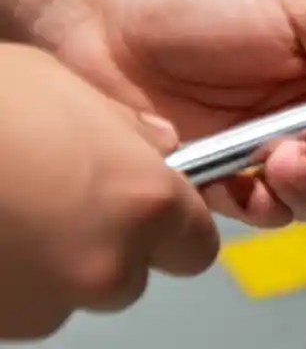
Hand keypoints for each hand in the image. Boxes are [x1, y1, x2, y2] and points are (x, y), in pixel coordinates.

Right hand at [0, 44, 216, 337]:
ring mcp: (43, 303)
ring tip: (10, 210)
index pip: (196, 245)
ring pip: (70, 294)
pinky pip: (17, 306)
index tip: (151, 206)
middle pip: (132, 276)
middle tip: (63, 199)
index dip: (172, 225)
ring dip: (52, 263)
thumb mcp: (67, 88)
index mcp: (144, 203)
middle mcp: (105, 264)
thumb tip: (155, 145)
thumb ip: (126, 128)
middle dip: (108, 244)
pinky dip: (6, 278)